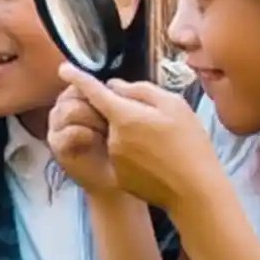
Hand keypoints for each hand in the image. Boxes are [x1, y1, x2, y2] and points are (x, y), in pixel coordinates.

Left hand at [59, 63, 220, 212]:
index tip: (63, 68)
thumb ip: (140, 91)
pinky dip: (136, 154)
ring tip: (163, 143)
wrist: (195, 191)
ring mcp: (114, 158)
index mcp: (124, 117)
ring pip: (118, 136)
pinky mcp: (120, 176)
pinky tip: (158, 161)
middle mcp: (112, 137)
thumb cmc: (190, 143)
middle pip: (110, 115)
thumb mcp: (174, 105)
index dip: (78, 78)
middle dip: (126, 112)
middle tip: (157, 121)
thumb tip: (114, 86)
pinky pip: (124, 156)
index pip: (94, 92)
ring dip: (132, 134)